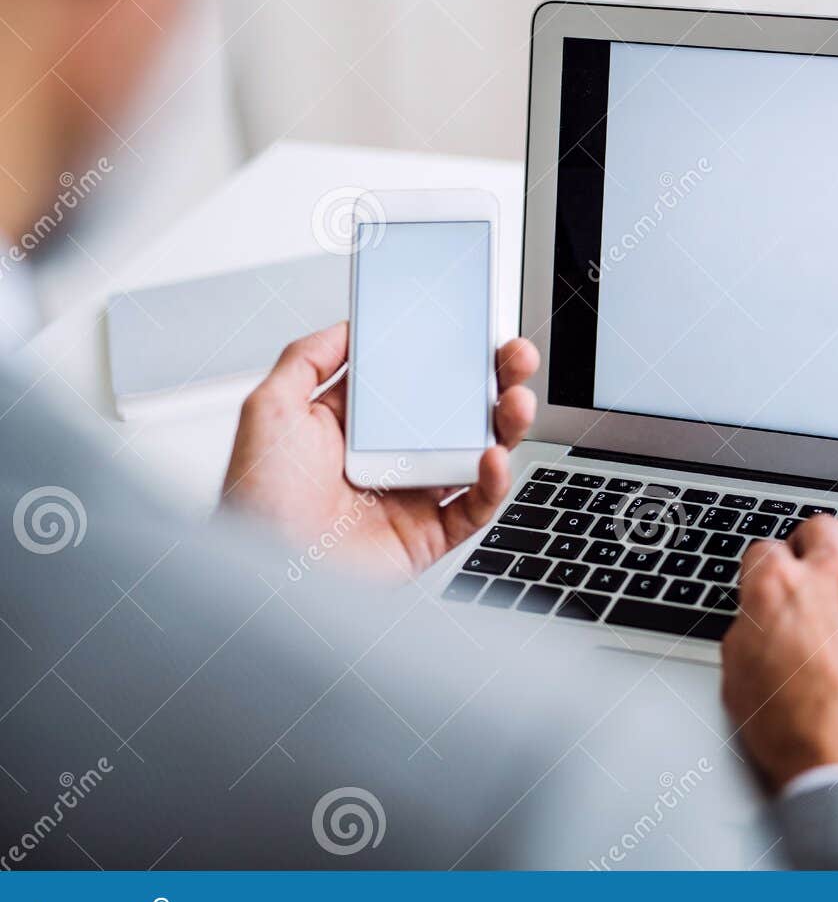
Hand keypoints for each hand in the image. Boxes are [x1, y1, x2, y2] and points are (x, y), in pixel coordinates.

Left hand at [222, 322, 538, 577]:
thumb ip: (306, 358)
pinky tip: (493, 457)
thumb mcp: (269, 408)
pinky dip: (495, 482)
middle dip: (494, 380)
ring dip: (506, 424)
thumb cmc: (258, 502)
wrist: (266, 575)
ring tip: (515, 400)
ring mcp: (414, 496)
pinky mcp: (429, 535)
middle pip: (459, 411)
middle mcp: (391, 457)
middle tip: (514, 355)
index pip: (417, 379)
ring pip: (478, 453)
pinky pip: (476, 505)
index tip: (472, 328)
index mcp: (358, 426)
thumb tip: (348, 326)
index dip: (448, 354)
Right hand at [720, 515, 837, 790]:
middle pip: (821, 529)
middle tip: (810, 568)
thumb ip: (745, 634)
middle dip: (811, 545)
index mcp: (777, 587)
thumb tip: (754, 621)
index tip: (768, 580)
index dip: (764, 568)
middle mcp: (831, 577)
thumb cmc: (798, 735)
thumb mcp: (737, 683)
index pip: (764, 549)